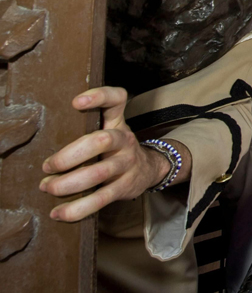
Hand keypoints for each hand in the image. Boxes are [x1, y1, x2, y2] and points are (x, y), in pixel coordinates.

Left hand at [39, 87, 172, 221]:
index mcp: (117, 123)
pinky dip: (77, 208)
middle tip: (47, 166)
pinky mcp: (124, 187)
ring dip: (68, 184)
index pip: (116, 100)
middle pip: (102, 141)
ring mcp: (126, 164)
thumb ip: (87, 127)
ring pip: (99, 173)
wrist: (149, 169)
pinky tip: (59, 213)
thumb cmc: (116, 148)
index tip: (75, 102)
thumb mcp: (109, 130)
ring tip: (48, 188)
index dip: (99, 96)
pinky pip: (100, 199)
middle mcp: (125, 140)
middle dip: (70, 155)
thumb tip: (43, 139)